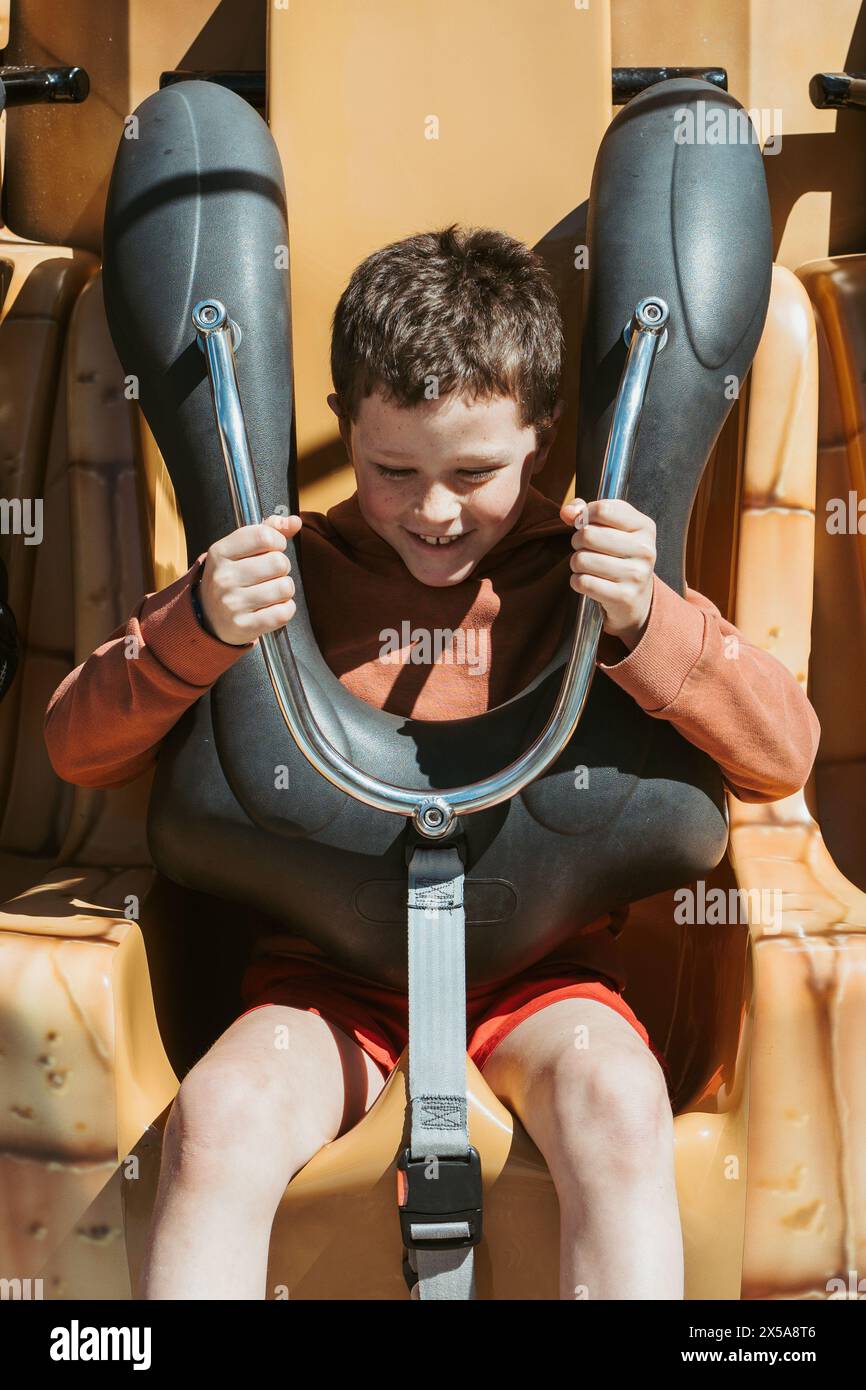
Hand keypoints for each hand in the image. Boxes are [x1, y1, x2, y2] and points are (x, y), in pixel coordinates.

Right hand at [199, 513, 301, 645]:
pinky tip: (271, 608)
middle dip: (282, 568)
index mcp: (220, 552)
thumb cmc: (231, 578)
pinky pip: (284, 613)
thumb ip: (268, 531)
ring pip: (285, 588)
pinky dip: (285, 609)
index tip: (273, 548)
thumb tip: (295, 522)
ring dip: (284, 590)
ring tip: (270, 591)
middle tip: (270, 574)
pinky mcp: (243, 626)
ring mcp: (232, 604)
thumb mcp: (239, 550)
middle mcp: (223, 577)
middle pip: (279, 562)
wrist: (208, 617)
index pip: (263, 536)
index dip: (278, 541)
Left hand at [560, 497, 655, 649]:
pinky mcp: (623, 596)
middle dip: (577, 541)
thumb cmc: (619, 557)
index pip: (603, 509)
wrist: (636, 598)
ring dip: (576, 563)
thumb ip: (587, 513)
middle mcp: (644, 549)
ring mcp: (636, 574)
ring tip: (587, 566)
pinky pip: (583, 582)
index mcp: (644, 526)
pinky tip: (587, 581)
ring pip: (582, 559)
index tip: (586, 524)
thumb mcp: (612, 529)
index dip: (585, 515)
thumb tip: (567, 511)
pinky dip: (577, 581)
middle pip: (588, 534)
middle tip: (584, 548)